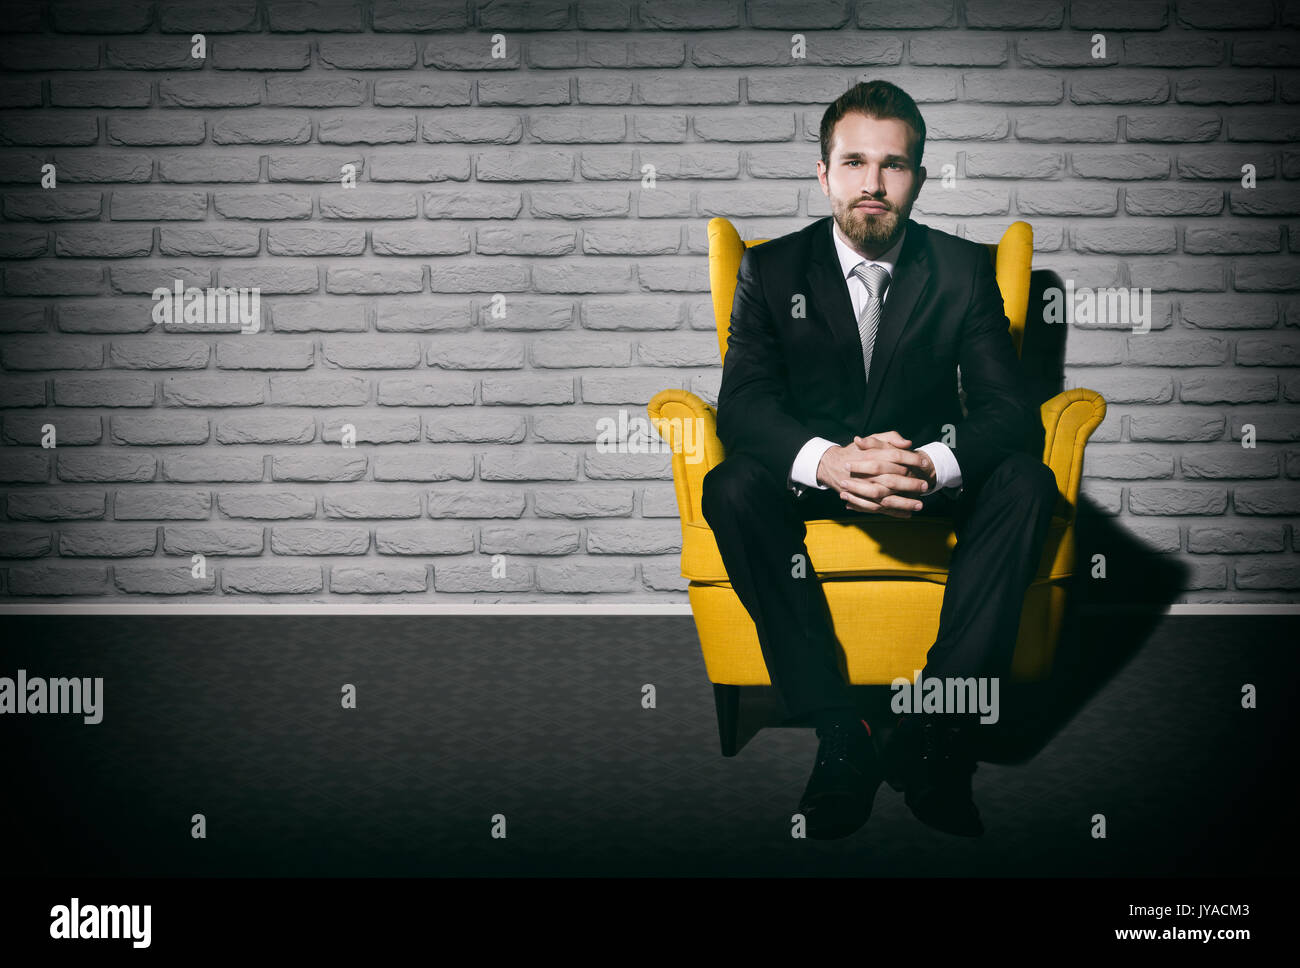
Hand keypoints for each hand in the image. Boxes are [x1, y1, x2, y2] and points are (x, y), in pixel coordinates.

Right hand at [816, 431, 933, 517]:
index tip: (925, 464)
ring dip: (904, 503)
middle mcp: (867, 472)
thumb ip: (890, 437)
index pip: (896, 456)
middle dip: (910, 484)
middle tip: (925, 486)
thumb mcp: (872, 438)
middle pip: (892, 479)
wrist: (832, 465)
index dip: (912, 460)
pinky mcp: (860, 499)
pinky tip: (907, 514)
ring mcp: (863, 488)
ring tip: (919, 505)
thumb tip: (907, 444)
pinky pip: (878, 508)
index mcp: (872, 455)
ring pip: (885, 497)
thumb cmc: (857, 451)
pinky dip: (892, 512)